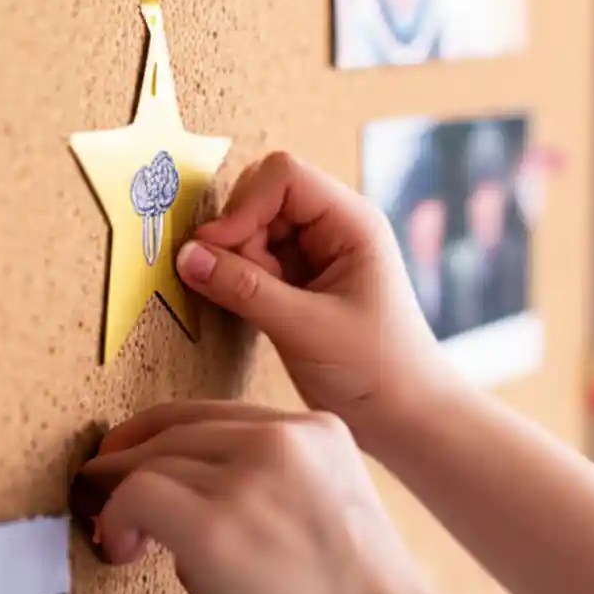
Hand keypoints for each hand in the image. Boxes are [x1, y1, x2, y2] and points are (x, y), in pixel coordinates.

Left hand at [70, 402, 437, 593]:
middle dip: (127, 461)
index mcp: (319, 432)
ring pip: (150, 460)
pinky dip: (116, 519)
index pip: (216, 415)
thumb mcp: (320, 513)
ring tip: (116, 535)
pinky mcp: (217, 527)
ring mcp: (251, 479)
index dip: (160, 436)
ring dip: (121, 496)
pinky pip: (136, 497)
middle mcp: (287, 440)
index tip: (130, 461)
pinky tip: (120, 549)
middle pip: (176, 429)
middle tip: (99, 493)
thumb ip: (264, 485)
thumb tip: (176, 494)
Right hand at [176, 152, 455, 448]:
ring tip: (260, 310)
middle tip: (241, 286)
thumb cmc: (376, 371)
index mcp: (352, 221)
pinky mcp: (301, 283)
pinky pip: (255, 262)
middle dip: (238, 237)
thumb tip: (186, 256)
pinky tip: (255, 315)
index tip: (215, 251)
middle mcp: (335, 227)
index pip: (283, 175)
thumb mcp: (305, 329)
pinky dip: (242, 282)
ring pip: (253, 231)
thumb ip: (244, 289)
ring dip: (239, 264)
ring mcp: (317, 255)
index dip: (242, 206)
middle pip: (262, 197)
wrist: (406, 418)